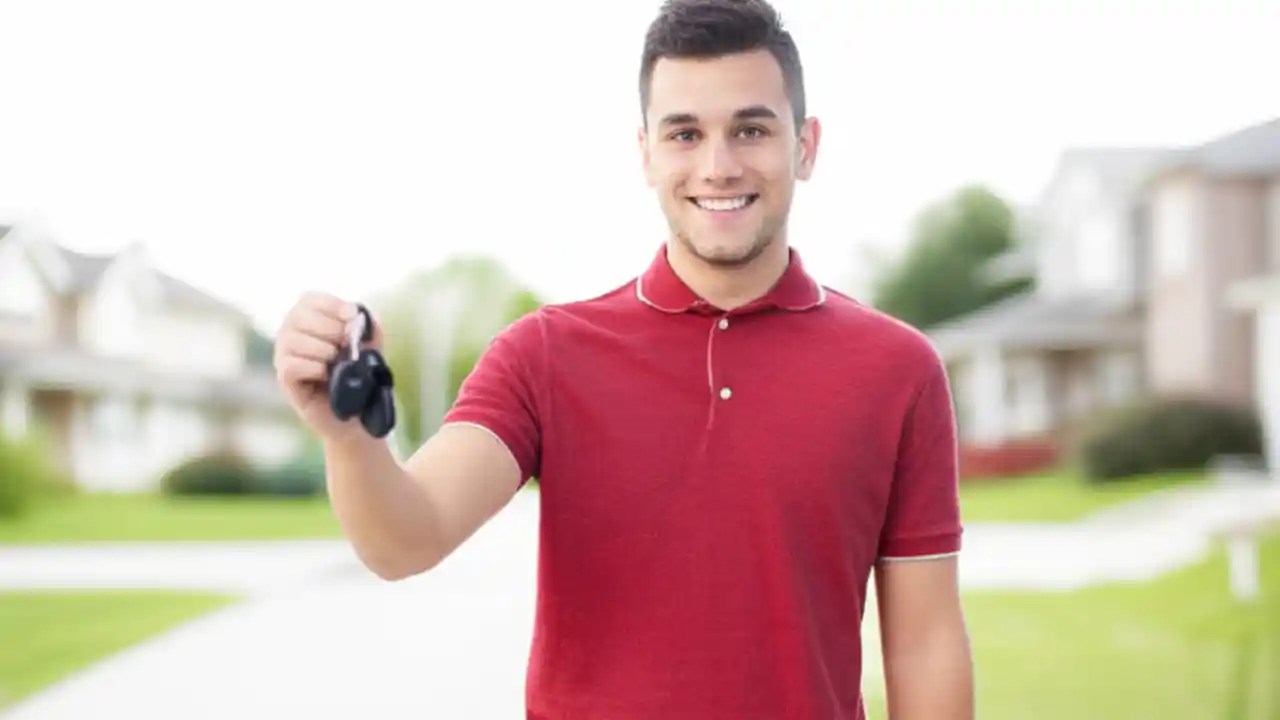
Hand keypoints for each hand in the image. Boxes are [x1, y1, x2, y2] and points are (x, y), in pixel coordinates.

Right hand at [273, 291, 384, 442]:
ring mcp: (284, 357)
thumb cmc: (360, 376)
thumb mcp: (371, 348)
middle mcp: (291, 334)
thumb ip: (368, 329)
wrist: (358, 415)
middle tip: (346, 345)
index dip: (331, 304)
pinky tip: (326, 374)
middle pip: (299, 316)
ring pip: (293, 340)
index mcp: (310, 320)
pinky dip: (312, 367)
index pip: (309, 299)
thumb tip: (361, 315)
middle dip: (330, 328)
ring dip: (322, 349)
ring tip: (337, 361)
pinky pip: (290, 365)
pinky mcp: (285, 381)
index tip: (352, 315)